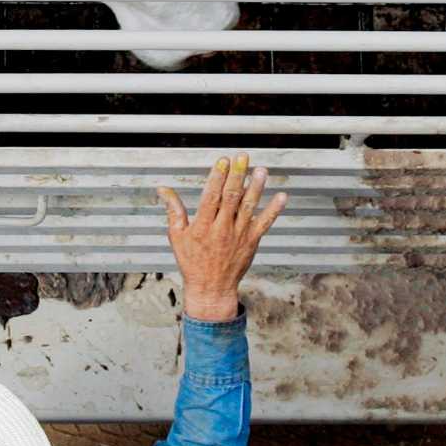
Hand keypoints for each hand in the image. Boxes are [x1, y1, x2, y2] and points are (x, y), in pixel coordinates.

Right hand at [157, 153, 286, 321]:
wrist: (212, 288)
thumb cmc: (192, 261)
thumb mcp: (176, 236)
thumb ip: (173, 210)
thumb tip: (163, 189)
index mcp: (203, 226)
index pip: (211, 197)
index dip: (217, 177)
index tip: (223, 160)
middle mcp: (222, 229)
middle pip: (231, 198)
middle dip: (237, 175)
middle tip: (242, 157)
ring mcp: (239, 235)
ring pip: (249, 207)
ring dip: (256, 188)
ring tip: (261, 170)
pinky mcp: (252, 241)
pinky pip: (265, 223)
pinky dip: (274, 210)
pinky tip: (282, 196)